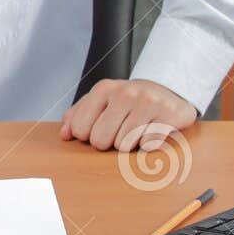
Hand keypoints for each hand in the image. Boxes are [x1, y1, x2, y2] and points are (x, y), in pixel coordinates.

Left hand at [61, 78, 197, 151]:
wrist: (169, 94)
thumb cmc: (129, 103)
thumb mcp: (101, 103)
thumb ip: (77, 116)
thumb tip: (65, 135)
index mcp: (103, 89)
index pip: (80, 129)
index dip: (89, 136)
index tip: (102, 128)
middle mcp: (125, 92)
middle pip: (100, 140)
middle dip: (110, 142)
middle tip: (122, 131)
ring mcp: (148, 102)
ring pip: (124, 145)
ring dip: (131, 144)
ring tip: (138, 130)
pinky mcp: (169, 114)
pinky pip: (148, 145)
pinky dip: (150, 145)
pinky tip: (153, 132)